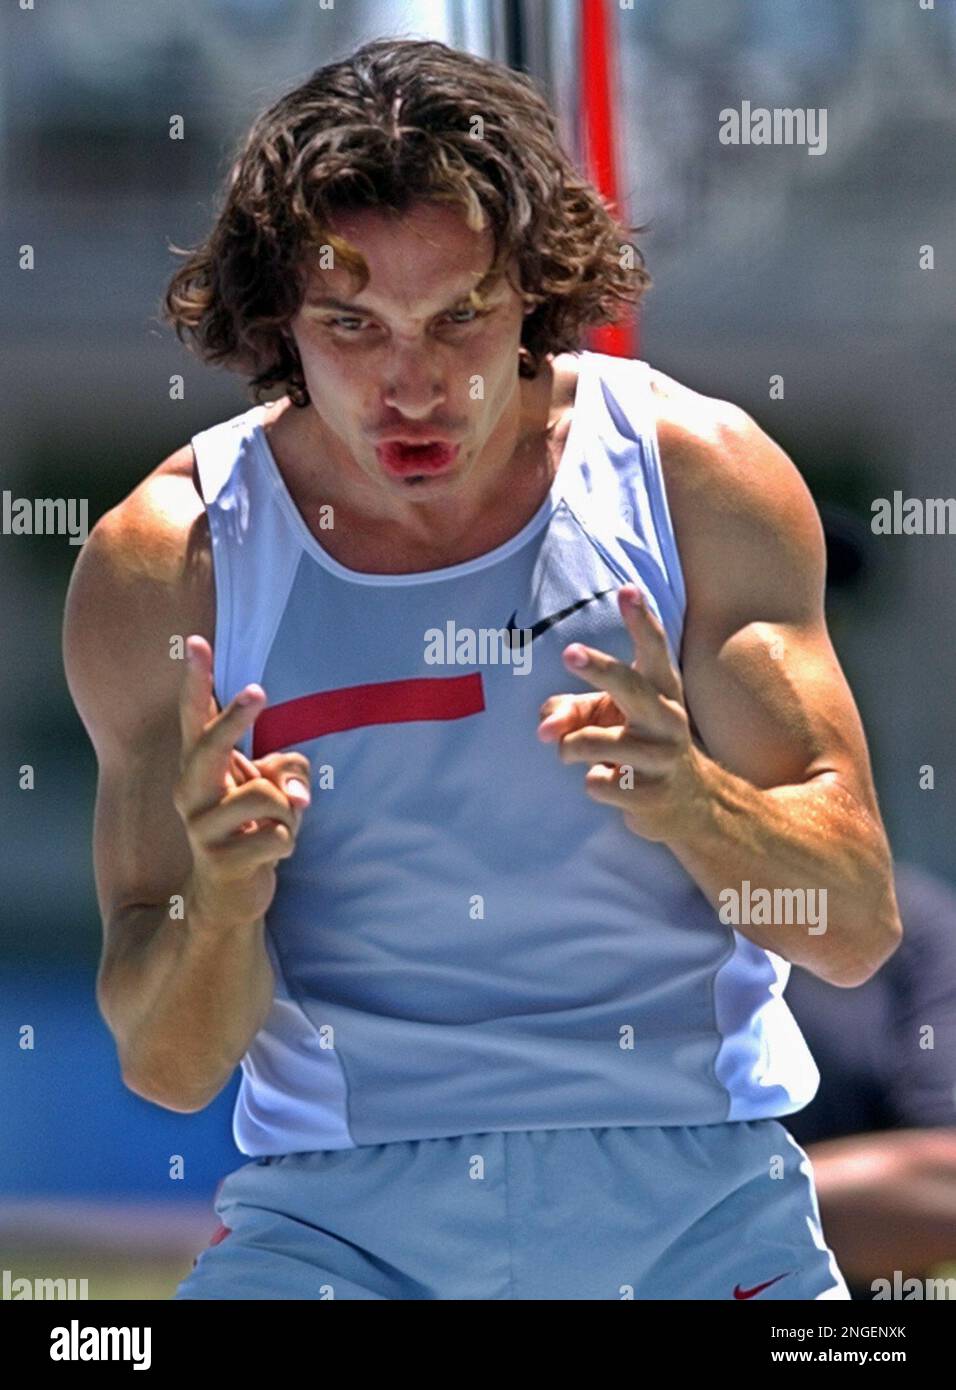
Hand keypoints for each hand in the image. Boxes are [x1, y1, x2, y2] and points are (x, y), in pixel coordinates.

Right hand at [173, 635, 310, 927]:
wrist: (229, 894)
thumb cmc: (255, 827)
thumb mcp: (277, 788)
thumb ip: (290, 770)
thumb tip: (295, 792)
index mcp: (201, 767)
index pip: (195, 717)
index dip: (194, 679)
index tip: (194, 641)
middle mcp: (190, 792)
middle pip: (208, 746)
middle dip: (234, 718)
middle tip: (258, 690)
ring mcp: (201, 828)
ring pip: (264, 796)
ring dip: (290, 811)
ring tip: (279, 826)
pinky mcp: (219, 861)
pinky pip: (278, 836)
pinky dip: (289, 842)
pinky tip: (272, 853)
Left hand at [537, 586, 704, 842]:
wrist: (689, 806)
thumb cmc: (639, 745)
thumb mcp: (608, 720)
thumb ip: (572, 712)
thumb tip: (544, 728)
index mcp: (662, 690)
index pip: (654, 649)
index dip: (641, 619)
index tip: (628, 590)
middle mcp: (668, 718)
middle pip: (630, 688)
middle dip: (600, 669)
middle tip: (570, 653)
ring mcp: (662, 758)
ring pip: (593, 743)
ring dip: (570, 748)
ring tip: (573, 753)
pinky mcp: (650, 795)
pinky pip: (596, 782)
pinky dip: (592, 783)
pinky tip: (611, 785)